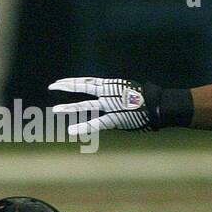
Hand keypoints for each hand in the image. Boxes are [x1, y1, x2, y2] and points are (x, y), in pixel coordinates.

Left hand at [49, 77, 192, 134]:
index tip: (59, 82)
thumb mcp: (127, 91)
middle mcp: (108, 93)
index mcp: (111, 85)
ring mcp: (110, 105)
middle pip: (83, 88)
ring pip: (86, 105)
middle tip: (51, 86)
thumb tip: (105, 95)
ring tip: (56, 110)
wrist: (159, 105)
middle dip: (66, 87)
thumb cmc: (146, 99)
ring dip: (70, 108)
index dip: (72, 81)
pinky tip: (72, 130)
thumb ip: (114, 94)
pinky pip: (96, 123)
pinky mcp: (115, 119)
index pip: (87, 81)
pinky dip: (83, 127)